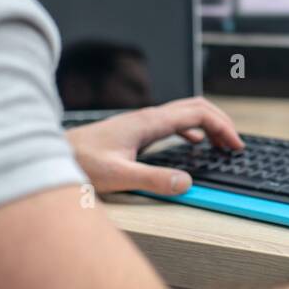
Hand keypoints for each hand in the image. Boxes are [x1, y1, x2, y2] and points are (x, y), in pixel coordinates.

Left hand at [65, 96, 243, 196]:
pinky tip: (193, 144)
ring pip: (185, 113)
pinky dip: (192, 130)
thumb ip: (153, 179)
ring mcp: (142, 122)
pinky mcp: (136, 131)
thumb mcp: (118, 176)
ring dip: (209, 125)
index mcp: (149, 122)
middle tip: (235, 145)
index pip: (198, 114)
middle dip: (221, 122)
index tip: (235, 146)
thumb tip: (186, 182)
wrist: (52, 155)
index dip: (222, 127)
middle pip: (196, 107)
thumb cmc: (79, 163)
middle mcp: (147, 117)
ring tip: (222, 144)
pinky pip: (173, 123)